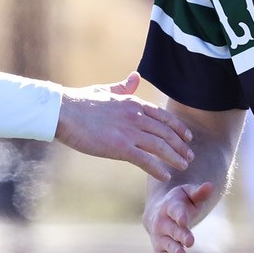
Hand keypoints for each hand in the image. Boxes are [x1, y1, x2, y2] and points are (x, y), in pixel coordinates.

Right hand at [54, 72, 192, 180]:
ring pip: (160, 146)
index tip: (187, 137)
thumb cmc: (80, 102)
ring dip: (174, 157)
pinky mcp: (120, 147)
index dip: (178, 128)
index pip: (163, 116)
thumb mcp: (106, 90)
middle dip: (181, 145)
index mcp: (132, 103)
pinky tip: (165, 176)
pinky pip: (145, 160)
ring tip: (183, 166)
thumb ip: (123, 87)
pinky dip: (157, 168)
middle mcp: (135, 116)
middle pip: (166, 132)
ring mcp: (129, 132)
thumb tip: (136, 76)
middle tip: (189, 156)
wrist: (63, 112)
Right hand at [144, 181, 215, 252]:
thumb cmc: (179, 202)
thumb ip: (199, 193)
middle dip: (180, 235)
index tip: (183, 221)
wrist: (158, 212)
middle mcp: (161, 222)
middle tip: (190, 241)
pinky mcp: (159, 249)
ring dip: (174, 250)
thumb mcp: (188, 194)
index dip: (179, 216)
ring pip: (167, 244)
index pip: (175, 211)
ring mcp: (159, 236)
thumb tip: (210, 186)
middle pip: (172, 229)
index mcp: (169, 206)